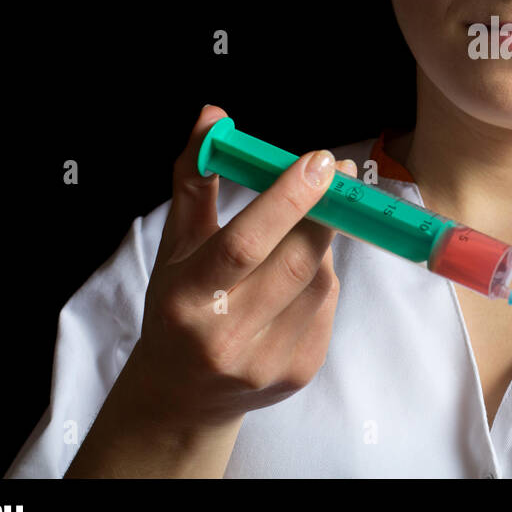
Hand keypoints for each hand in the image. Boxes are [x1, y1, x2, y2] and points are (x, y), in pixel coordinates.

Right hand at [130, 104, 357, 429]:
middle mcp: (224, 337)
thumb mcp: (175, 246)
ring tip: (303, 229)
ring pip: (319, 281)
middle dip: (323, 211)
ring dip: (321, 244)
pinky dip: (322, 279)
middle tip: (336, 172)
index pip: (244, 243)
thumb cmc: (179, 306)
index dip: (286, 198)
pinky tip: (298, 276)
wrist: (182, 396)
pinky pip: (328, 307)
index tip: (319, 159)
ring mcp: (264, 361)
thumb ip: (194, 179)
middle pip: (294, 262)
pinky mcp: (297, 373)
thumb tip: (213, 116)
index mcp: (186, 299)